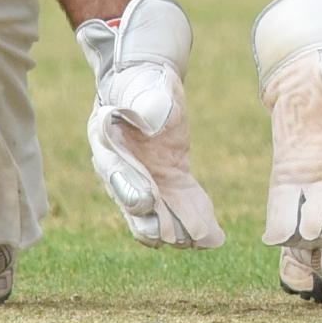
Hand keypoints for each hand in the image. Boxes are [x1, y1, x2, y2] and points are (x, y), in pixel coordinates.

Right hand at [77, 0, 223, 249]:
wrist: (152, 84)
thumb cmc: (144, 81)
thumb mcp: (146, 86)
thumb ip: (147, 102)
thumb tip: (151, 119)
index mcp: (107, 142)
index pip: (115, 171)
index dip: (129, 188)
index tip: (146, 201)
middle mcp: (121, 171)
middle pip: (133, 204)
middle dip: (151, 222)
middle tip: (169, 236)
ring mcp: (144, 182)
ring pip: (157, 215)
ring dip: (176, 231)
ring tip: (199, 241)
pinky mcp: (167, 186)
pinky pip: (181, 209)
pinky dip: (196, 223)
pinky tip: (215, 237)